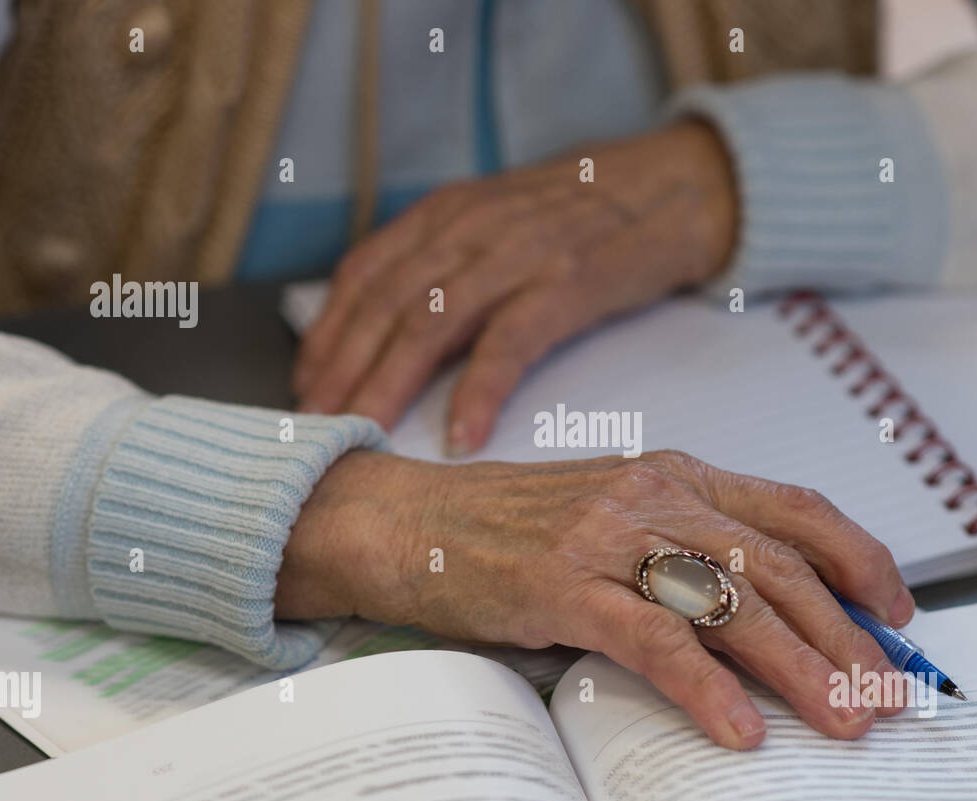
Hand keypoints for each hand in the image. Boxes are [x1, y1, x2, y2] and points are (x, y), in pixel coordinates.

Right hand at [275, 450, 915, 748]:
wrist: (408, 520)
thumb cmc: (510, 525)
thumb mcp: (613, 515)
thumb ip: (683, 544)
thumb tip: (764, 608)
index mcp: (674, 474)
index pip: (793, 507)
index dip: (859, 556)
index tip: (899, 609)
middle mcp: (654, 495)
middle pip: (777, 565)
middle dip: (845, 634)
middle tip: (885, 693)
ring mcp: (608, 537)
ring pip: (731, 604)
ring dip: (799, 668)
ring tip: (842, 719)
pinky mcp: (562, 585)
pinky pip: (654, 639)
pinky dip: (706, 687)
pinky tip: (739, 729)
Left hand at [291, 121, 737, 452]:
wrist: (671, 188)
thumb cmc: (580, 217)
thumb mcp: (498, 221)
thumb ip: (445, 262)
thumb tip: (388, 329)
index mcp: (447, 213)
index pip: (364, 273)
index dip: (328, 331)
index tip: (305, 383)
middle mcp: (470, 228)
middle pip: (386, 305)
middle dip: (343, 368)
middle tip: (316, 424)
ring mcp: (517, 254)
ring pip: (430, 324)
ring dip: (389, 384)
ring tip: (363, 432)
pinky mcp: (566, 285)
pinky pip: (509, 344)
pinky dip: (479, 392)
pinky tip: (460, 436)